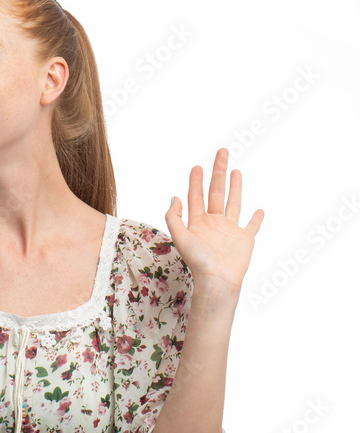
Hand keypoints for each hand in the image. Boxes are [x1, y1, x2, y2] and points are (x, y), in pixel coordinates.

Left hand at [164, 148, 263, 292]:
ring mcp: (230, 230)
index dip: (195, 181)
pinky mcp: (245, 239)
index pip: (196, 196)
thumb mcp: (180, 237)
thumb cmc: (198, 261)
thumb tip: (175, 197)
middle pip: (216, 192)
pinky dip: (256, 218)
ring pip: (233, 203)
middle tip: (221, 153)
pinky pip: (252, 226)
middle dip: (218, 172)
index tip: (197, 166)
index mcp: (197, 222)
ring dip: (235, 187)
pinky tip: (259, 210)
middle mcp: (213, 223)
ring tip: (235, 171)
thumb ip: (174, 217)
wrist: (218, 279)